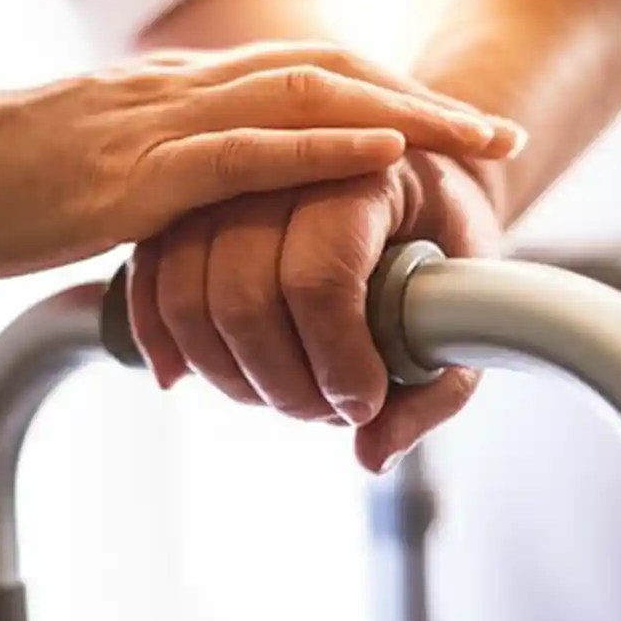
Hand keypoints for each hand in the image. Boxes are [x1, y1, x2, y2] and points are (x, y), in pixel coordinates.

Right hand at [0, 42, 520, 279]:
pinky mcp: (137, 174)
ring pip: (308, 101)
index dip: (384, 97)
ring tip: (480, 139)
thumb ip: (156, 193)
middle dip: (423, 102)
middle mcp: (186, 97)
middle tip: (497, 133)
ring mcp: (164, 128)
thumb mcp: (96, 180)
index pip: (302, 81)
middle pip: (329, 78)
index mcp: (180, 100)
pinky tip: (384, 155)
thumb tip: (196, 232)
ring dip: (405, 116)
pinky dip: (325, 149)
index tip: (448, 125)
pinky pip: (248, 154)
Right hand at [129, 151, 504, 471]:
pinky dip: (163, 342)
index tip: (364, 403)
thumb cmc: (446, 241)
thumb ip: (436, 388)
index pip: (320, 277)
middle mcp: (286, 166)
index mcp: (366, 174)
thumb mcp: (471, 307)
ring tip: (283, 397)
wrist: (419, 178)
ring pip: (187, 296)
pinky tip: (186, 380)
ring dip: (229, 376)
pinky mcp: (187, 208)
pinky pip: (150, 282)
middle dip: (283, 383)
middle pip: (243, 295)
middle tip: (326, 412)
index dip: (337, 361)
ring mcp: (227, 185)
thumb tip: (371, 454)